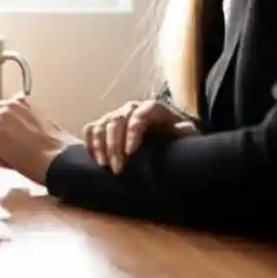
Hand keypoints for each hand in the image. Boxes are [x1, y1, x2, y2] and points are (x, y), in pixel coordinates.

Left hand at [0, 94, 81, 184]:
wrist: (59, 159)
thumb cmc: (56, 148)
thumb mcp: (42, 125)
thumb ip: (25, 120)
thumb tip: (17, 128)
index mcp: (21, 102)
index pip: (2, 115)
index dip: (8, 132)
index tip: (16, 143)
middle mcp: (8, 105)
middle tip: (13, 153)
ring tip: (17, 158)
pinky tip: (13, 162)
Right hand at [81, 99, 197, 173]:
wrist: (167, 134)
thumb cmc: (177, 136)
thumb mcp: (187, 134)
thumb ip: (185, 132)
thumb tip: (181, 130)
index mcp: (152, 108)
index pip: (139, 116)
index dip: (132, 132)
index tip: (130, 153)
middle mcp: (132, 108)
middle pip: (116, 121)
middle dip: (114, 145)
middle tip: (117, 169)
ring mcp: (116, 115)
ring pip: (101, 125)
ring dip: (99, 146)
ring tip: (104, 166)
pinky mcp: (105, 124)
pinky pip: (90, 129)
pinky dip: (89, 142)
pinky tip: (94, 158)